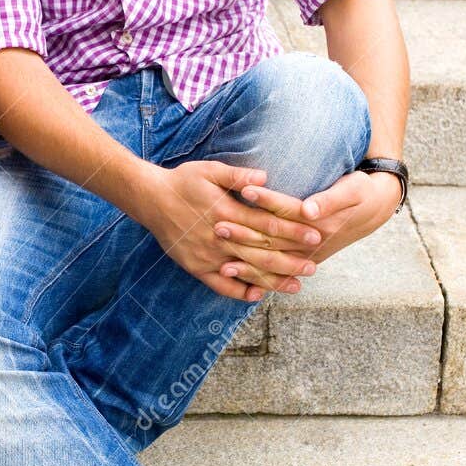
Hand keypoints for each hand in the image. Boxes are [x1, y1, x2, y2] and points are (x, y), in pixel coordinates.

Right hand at [135, 160, 325, 303]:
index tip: (314, 235)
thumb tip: (265, 177)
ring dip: (273, 280)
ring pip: (246, 272)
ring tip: (295, 286)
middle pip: (262, 253)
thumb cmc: (183, 181)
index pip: (268, 225)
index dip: (293, 231)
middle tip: (314, 266)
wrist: (150, 199)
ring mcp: (209, 256)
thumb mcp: (211, 170)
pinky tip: (257, 295)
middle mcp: (220, 238)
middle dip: (291, 260)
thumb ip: (239, 176)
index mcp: (227, 212)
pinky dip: (239, 291)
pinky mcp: (197, 268)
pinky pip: (220, 285)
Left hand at [214, 169, 401, 276]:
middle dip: (245, 234)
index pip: (288, 211)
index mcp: (321, 224)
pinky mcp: (302, 261)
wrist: (372, 210)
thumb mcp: (350, 190)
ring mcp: (307, 256)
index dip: (267, 200)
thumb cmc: (359, 192)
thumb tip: (308, 210)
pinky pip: (274, 272)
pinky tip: (231, 277)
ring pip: (271, 260)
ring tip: (221, 260)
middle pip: (274, 239)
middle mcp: (312, 243)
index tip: (245, 190)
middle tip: (219, 226)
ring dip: (245, 260)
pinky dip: (254, 276)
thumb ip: (329, 200)